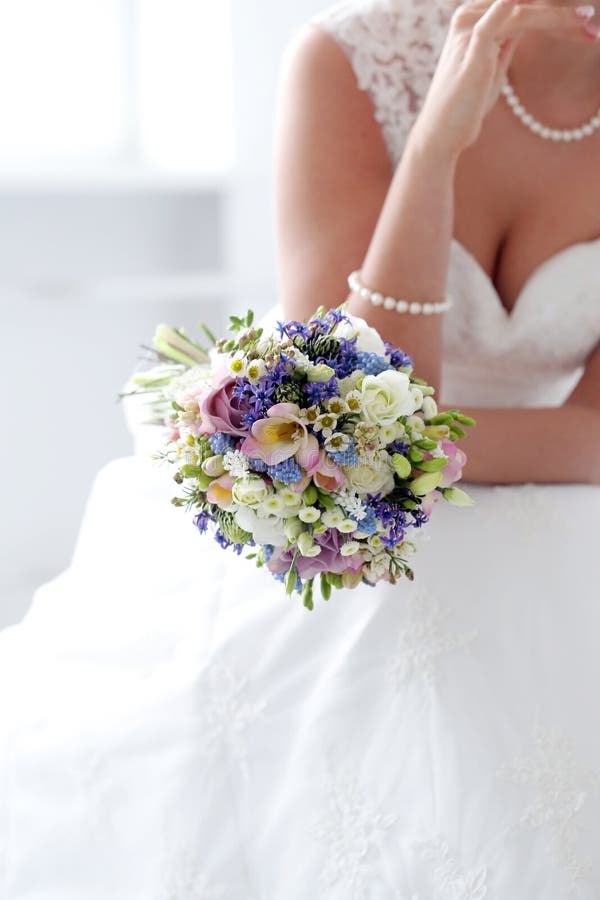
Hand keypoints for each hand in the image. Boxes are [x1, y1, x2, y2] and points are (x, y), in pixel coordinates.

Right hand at [411, 0, 597, 159]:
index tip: (584, 26)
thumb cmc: (466, 104)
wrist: (442, 134)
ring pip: (524, 11)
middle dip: (561, 12)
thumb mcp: (493, 64)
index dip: (555, 13)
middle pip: (526, 3)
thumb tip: (534, 20)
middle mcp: (470, 16)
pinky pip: (498, 20)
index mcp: (475, 16)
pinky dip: (514, 7)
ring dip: (558, 17)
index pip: (523, 5)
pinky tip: (528, 2)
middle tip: (590, 24)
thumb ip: (508, 39)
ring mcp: (470, 30)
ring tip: (586, 24)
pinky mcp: (473, 48)